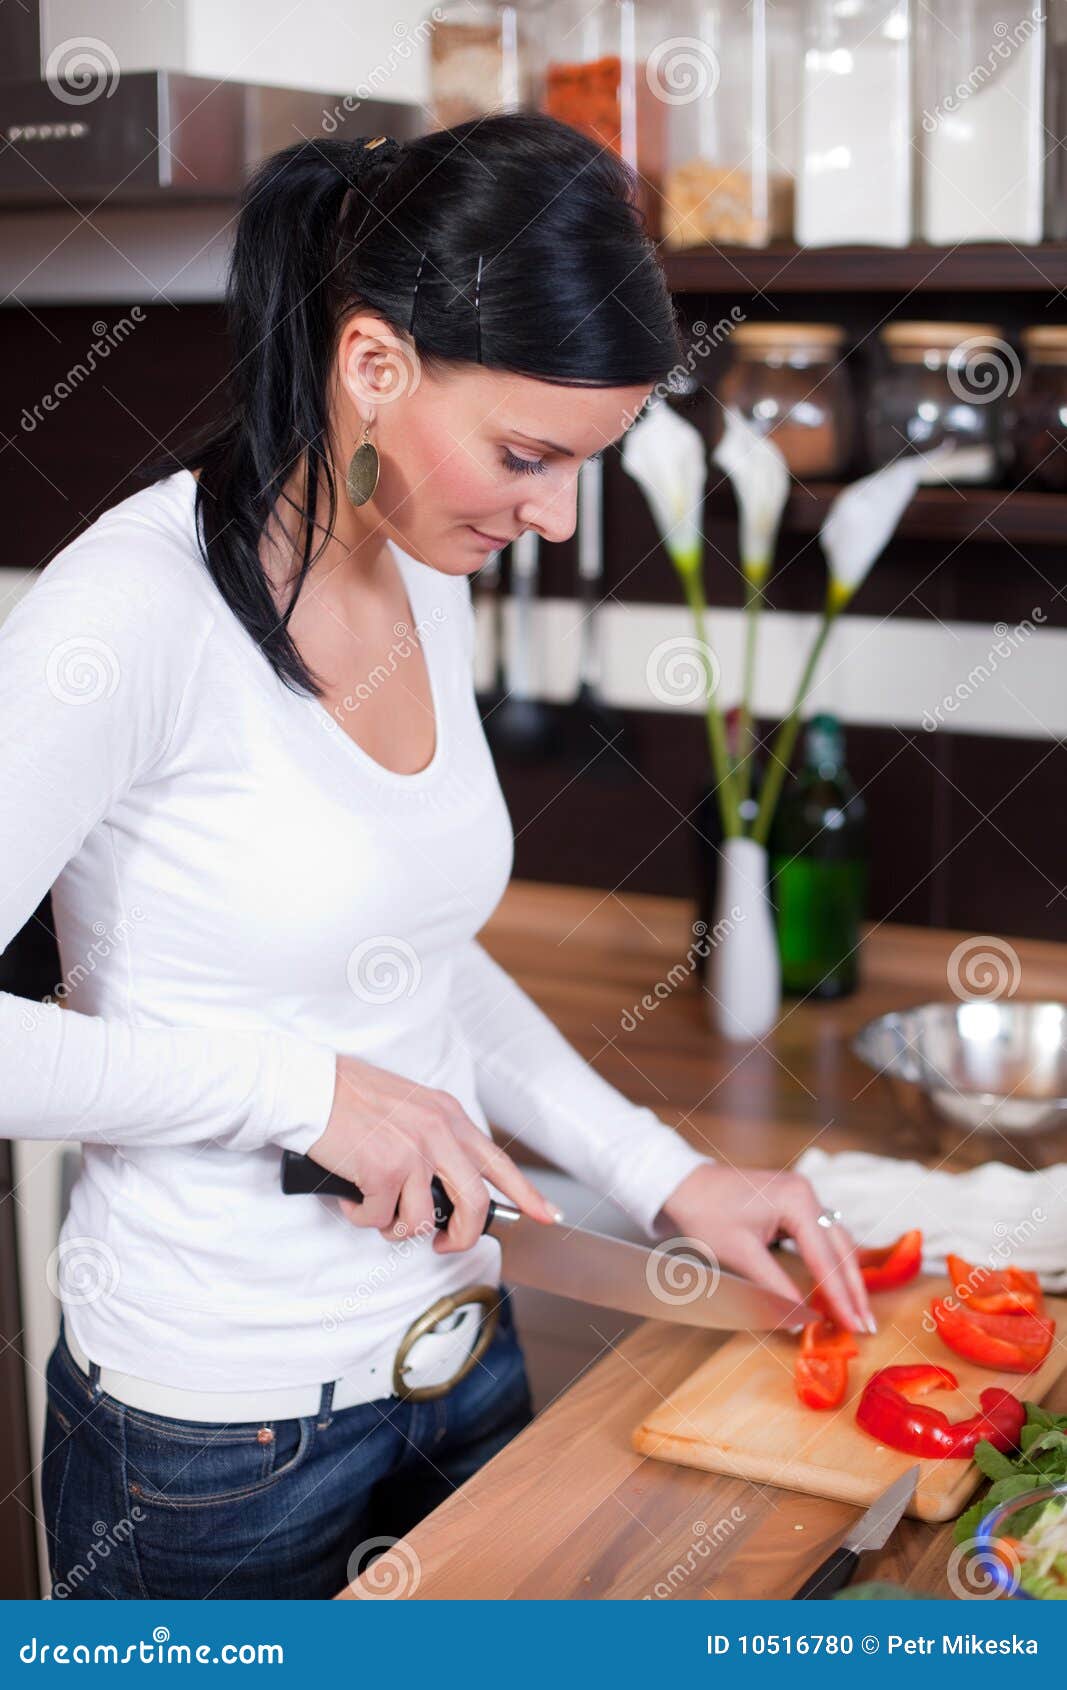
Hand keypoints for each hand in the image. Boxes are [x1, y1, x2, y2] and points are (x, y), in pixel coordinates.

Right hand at [306, 1054, 560, 1253]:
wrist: (309, 1087)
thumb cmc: (350, 1097)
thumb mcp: (410, 1107)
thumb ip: (435, 1138)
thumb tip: (444, 1186)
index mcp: (449, 1116)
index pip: (499, 1162)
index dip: (527, 1194)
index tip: (547, 1215)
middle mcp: (439, 1133)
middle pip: (475, 1204)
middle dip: (461, 1237)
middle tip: (442, 1244)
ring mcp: (413, 1153)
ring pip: (421, 1222)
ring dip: (395, 1228)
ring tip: (375, 1210)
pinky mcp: (383, 1171)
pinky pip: (379, 1219)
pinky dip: (361, 1216)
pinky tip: (350, 1195)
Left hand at [659, 1163, 875, 1334]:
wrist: (681, 1184)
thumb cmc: (706, 1214)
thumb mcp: (741, 1255)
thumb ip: (775, 1288)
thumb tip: (800, 1321)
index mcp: (797, 1200)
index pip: (825, 1258)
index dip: (841, 1297)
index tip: (855, 1326)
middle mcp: (807, 1193)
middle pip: (840, 1248)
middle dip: (853, 1288)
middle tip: (866, 1324)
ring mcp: (802, 1195)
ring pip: (834, 1241)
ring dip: (845, 1276)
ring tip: (856, 1310)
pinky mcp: (793, 1202)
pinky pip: (821, 1236)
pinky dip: (830, 1261)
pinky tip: (836, 1284)